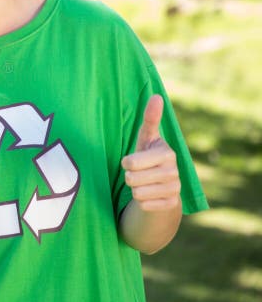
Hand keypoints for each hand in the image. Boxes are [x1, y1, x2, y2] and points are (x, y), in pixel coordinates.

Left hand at [121, 95, 180, 211]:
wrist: (161, 185)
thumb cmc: (149, 156)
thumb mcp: (146, 138)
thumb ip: (150, 119)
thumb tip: (156, 96)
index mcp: (167, 153)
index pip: (131, 163)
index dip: (127, 162)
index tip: (131, 160)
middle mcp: (174, 171)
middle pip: (132, 179)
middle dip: (129, 177)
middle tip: (138, 173)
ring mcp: (175, 189)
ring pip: (137, 193)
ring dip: (135, 189)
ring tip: (144, 183)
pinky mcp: (172, 205)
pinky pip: (144, 205)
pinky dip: (142, 202)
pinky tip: (150, 195)